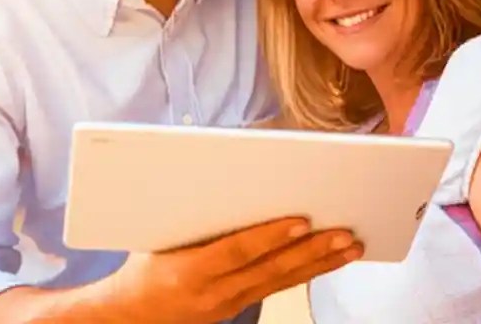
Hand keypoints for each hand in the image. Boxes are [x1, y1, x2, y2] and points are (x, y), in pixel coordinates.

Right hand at [102, 217, 361, 322]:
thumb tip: (230, 170)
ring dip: (320, 263)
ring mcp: (228, 304)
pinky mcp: (238, 307)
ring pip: (282, 282)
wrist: (129, 313)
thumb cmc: (143, 263)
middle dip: (312, 251)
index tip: (302, 220)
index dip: (271, 236)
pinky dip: (307, 272)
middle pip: (270, 270)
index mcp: (188, 271)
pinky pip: (278, 288)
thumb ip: (192, 209)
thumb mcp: (158, 233)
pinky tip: (330, 260)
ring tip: (351, 245)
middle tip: (345, 232)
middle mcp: (212, 293)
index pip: (237, 252)